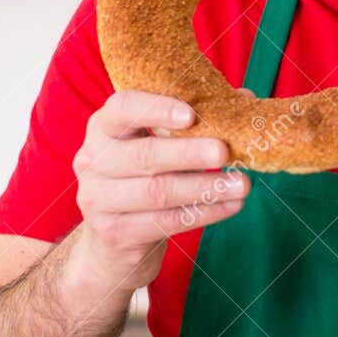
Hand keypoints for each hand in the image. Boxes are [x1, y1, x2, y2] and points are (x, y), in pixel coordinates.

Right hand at [71, 90, 250, 291]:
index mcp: (103, 127)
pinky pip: (164, 221)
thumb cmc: (144, 178)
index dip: (157, 109)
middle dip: (189, 154)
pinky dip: (203, 213)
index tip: (191, 115)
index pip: (123, 108)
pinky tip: (230, 206)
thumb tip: (244, 97)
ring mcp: (98, 198)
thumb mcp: (158, 145)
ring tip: (241, 184)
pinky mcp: (113, 231)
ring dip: (204, 188)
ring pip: (157, 192)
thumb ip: (193, 122)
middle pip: (144, 155)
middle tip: (224, 152)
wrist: (115, 239)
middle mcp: (93, 160)